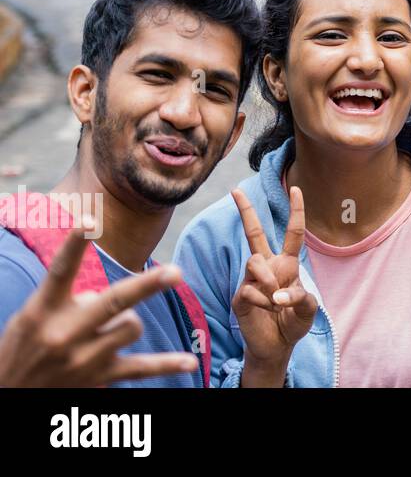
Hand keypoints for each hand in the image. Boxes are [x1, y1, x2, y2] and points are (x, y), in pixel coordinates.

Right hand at [0, 220, 199, 386]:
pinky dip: (166, 364)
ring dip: (127, 323)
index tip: (89, 220)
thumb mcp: (32, 317)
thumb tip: (108, 296)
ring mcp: (83, 359)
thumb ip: (69, 299)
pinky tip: (189, 361)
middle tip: (175, 272)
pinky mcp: (98, 378)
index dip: (74, 245)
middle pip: (114, 302)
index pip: (60, 271)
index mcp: (42, 310)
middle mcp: (63, 334)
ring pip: (132, 326)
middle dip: (147, 285)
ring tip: (104, 331)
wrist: (8, 394)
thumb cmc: (24, 345)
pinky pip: (140, 369)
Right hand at [231, 187, 316, 381]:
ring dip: (268, 281)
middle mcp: (268, 266)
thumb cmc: (294, 323)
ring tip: (275, 301)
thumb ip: (301, 298)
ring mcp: (251, 280)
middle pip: (254, 233)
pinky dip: (261, 301)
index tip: (297, 189)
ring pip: (253, 262)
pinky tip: (265, 311)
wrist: (277, 346)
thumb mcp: (309, 310)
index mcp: (287, 264)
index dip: (295, 211)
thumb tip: (277, 294)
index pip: (293, 233)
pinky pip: (248, 289)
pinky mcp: (239, 296)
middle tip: (235, 189)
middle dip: (245, 211)